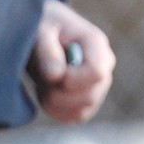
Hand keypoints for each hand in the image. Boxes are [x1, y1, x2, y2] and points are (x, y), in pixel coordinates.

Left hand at [29, 1, 115, 122]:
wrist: (43, 30)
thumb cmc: (41, 26)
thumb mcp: (39, 31)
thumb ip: (47, 51)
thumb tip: (56, 76)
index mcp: (96, 43)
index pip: (96, 73)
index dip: (72, 80)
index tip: (51, 74)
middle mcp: (104, 64)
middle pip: (91, 95)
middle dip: (60, 95)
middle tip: (42, 81)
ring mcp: (99, 82)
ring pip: (85, 108)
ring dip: (57, 104)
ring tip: (43, 87)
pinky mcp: (88, 96)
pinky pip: (78, 116)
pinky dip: (58, 113)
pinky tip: (46, 96)